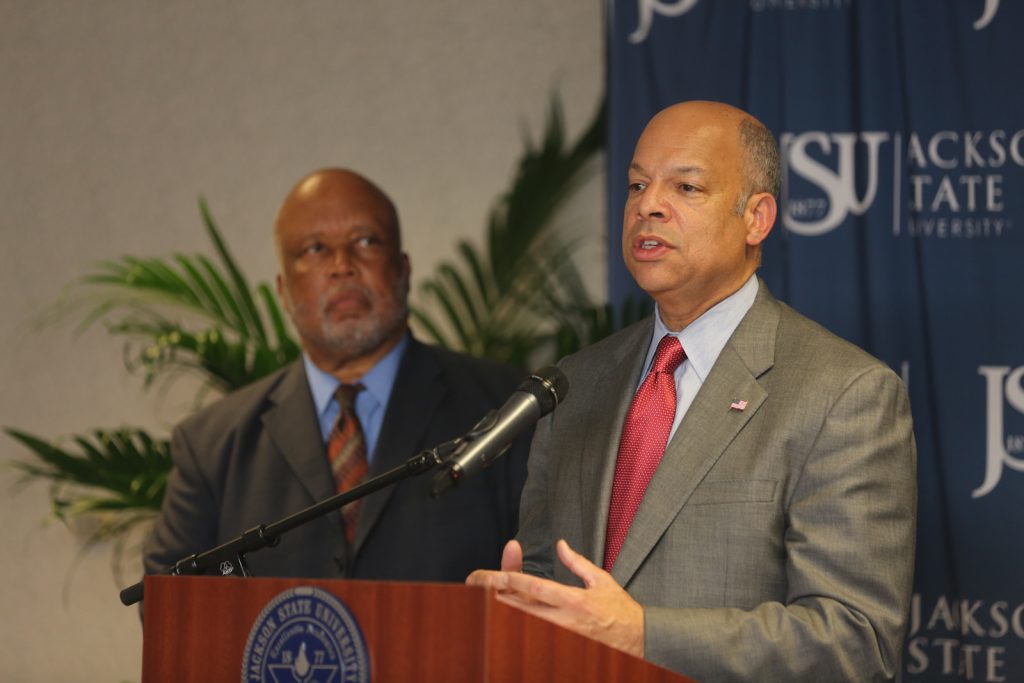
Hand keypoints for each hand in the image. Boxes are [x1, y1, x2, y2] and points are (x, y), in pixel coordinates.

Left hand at [466, 539, 643, 656]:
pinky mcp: (560, 643)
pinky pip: (534, 630)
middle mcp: (563, 620)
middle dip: (499, 595)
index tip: (497, 575)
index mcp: (574, 600)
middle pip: (522, 607)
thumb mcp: (601, 579)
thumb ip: (576, 562)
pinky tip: (505, 611)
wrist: (638, 640)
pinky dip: (518, 620)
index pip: (537, 589)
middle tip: (479, 584)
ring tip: (484, 594)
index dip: (514, 581)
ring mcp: (560, 634)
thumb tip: (560, 545)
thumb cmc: (620, 610)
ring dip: (504, 607)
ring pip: (523, 621)